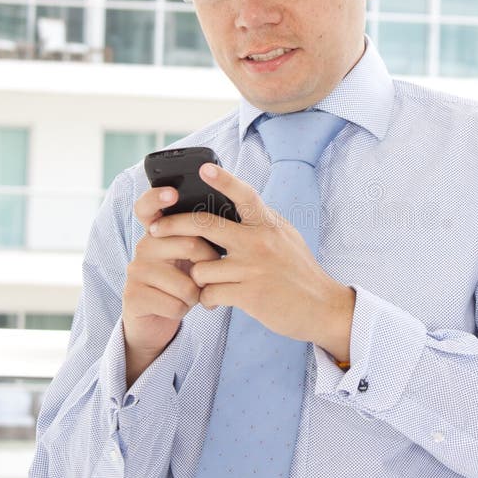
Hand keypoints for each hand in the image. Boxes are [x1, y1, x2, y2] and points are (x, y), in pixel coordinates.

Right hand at [122, 186, 220, 384]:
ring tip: (189, 293)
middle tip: (208, 273)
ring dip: (197, 294)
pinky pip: (176, 304)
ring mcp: (136, 271)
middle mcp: (144, 245)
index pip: (150, 206)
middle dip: (209, 264)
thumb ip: (201, 235)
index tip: (173, 192)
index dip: (158, 197)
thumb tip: (227, 221)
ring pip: (185, 281)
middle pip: (189, 243)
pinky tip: (177, 307)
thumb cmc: (183, 280)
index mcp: (159, 230)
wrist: (157, 319)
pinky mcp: (134, 296)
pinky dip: (185, 310)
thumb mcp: (191, 255)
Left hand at [148, 163, 354, 359]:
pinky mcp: (249, 294)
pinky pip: (209, 293)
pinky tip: (216, 300)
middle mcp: (259, 241)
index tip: (204, 170)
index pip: (244, 194)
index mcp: (268, 224)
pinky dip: (207, 299)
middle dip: (172, 226)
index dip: (224, 180)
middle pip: (204, 225)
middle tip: (155, 230)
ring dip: (197, 277)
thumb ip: (260, 223)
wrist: (322, 307)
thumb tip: (236, 204)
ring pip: (200, 267)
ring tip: (206, 283)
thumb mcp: (285, 237)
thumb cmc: (299, 272)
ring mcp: (253, 268)